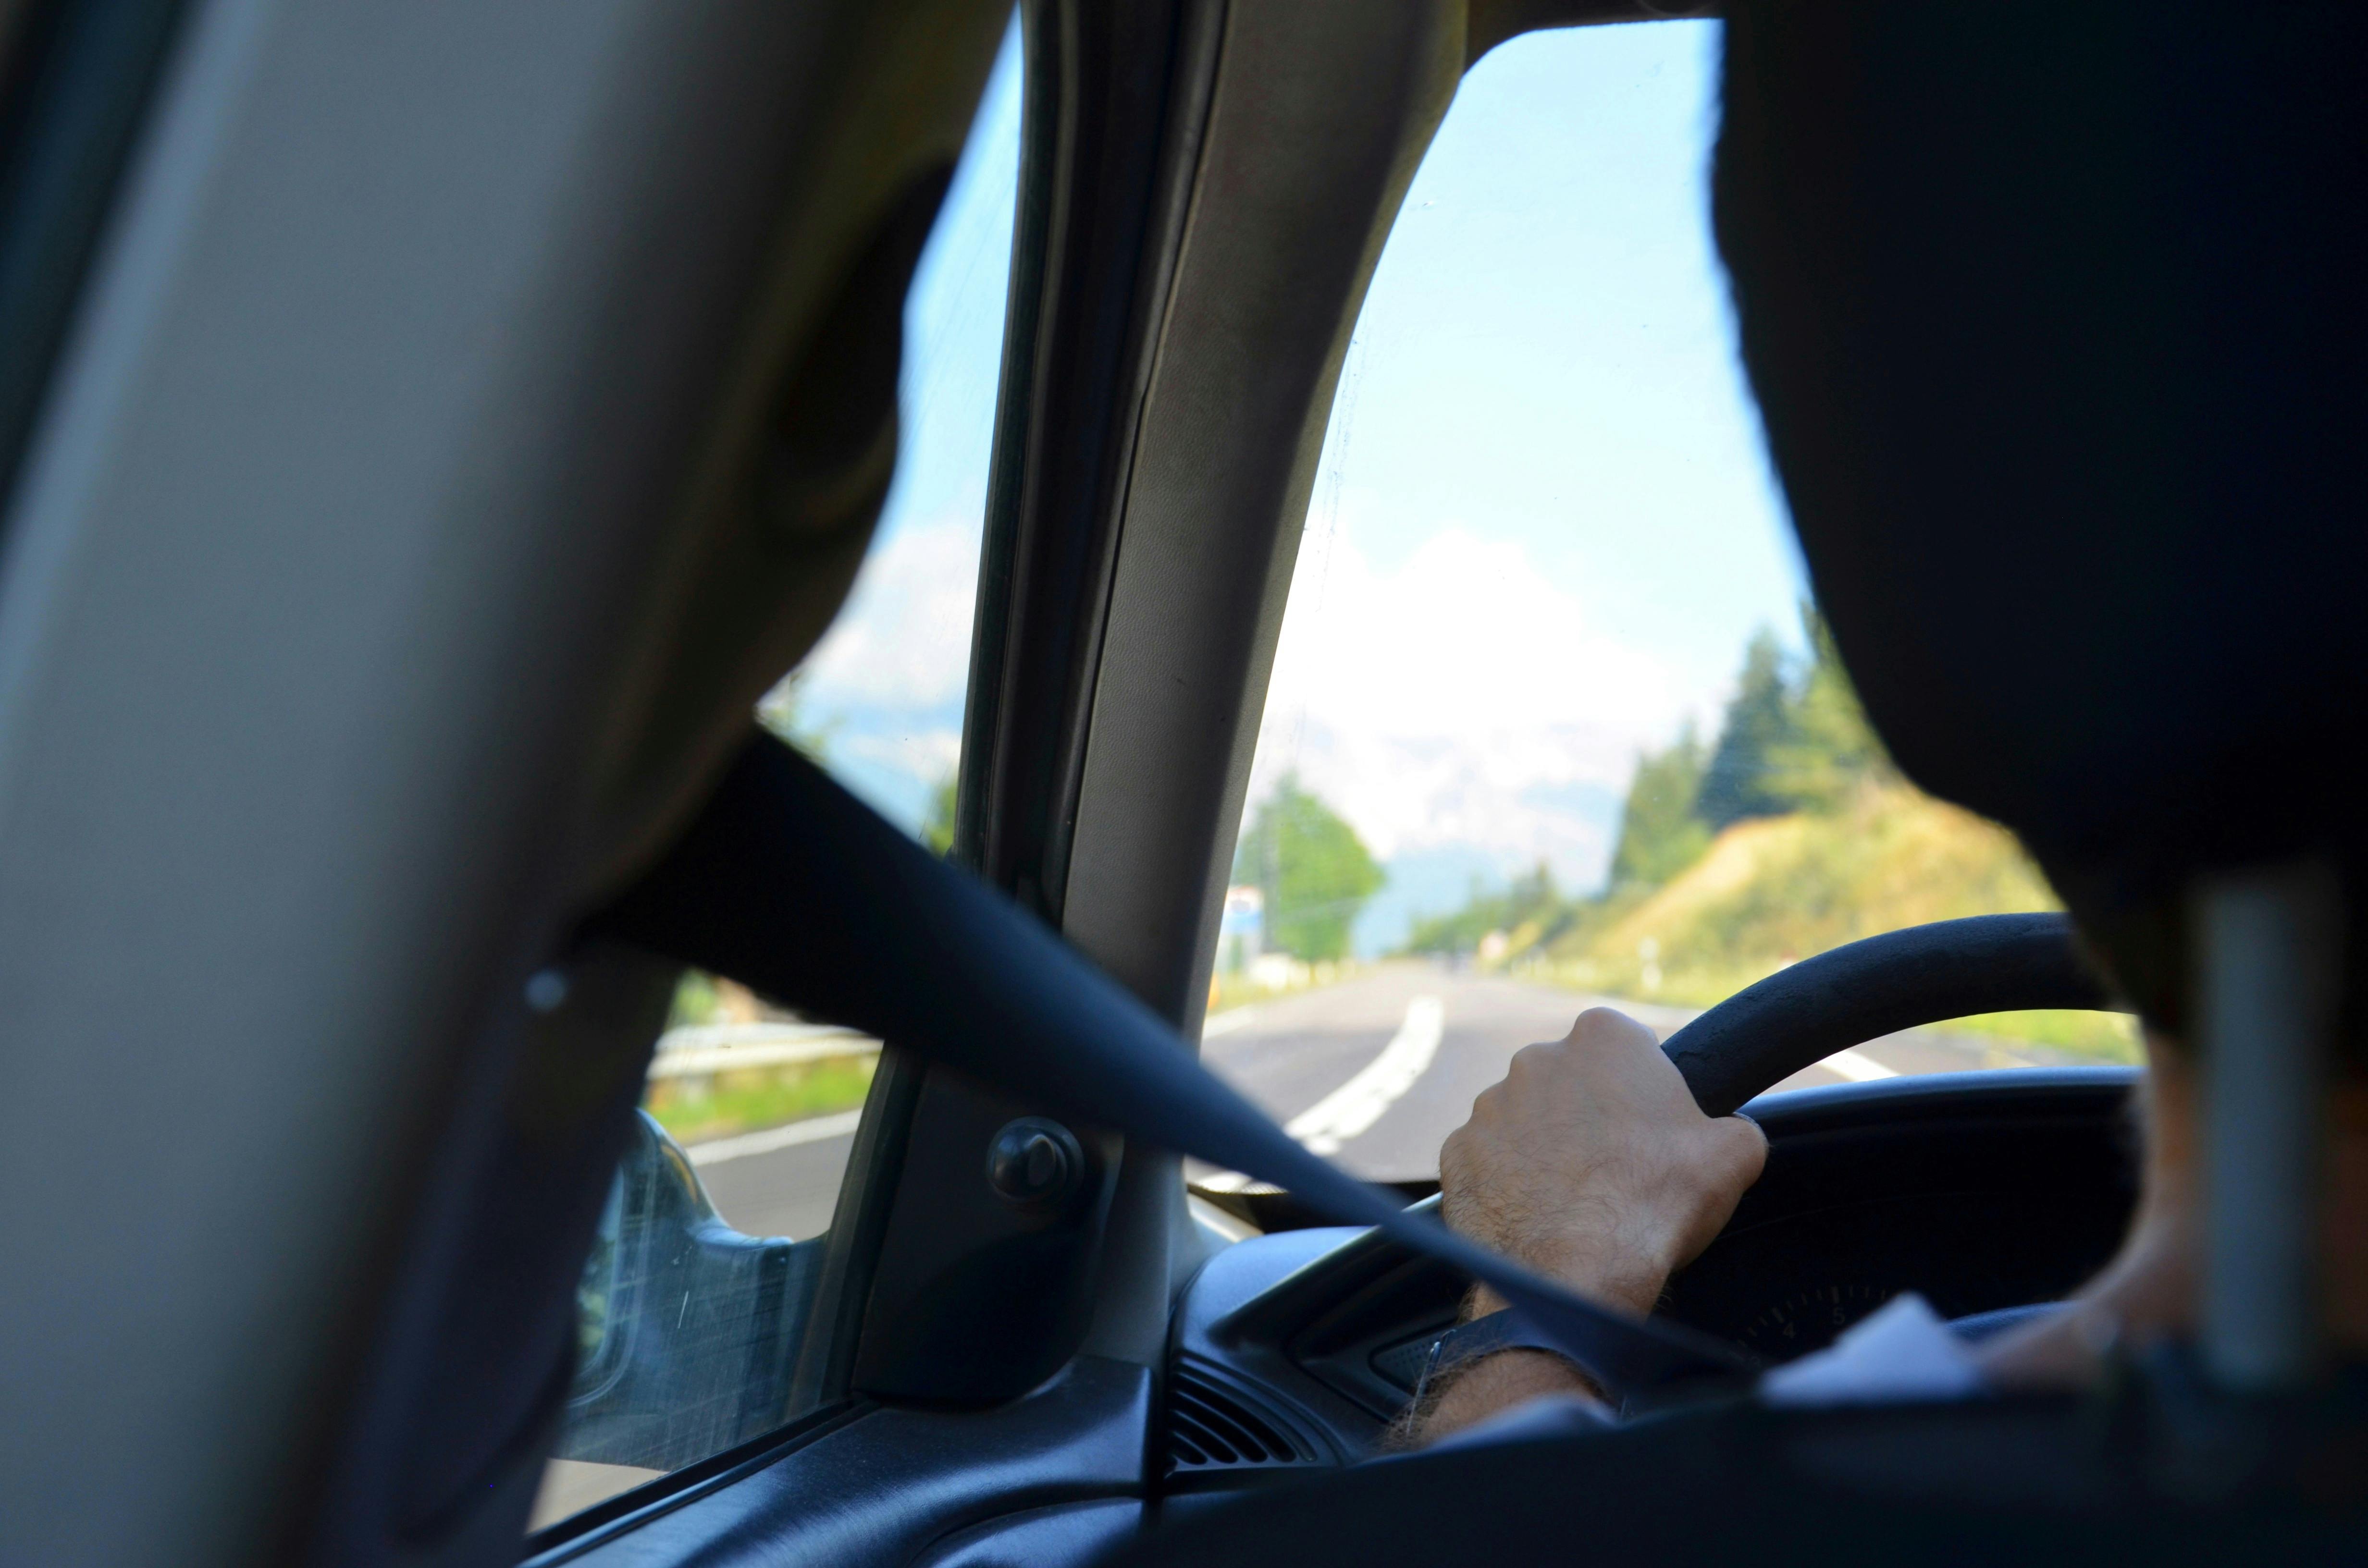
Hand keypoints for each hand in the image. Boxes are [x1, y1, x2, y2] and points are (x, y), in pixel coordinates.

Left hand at [1441, 1007, 1766, 1318]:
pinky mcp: (1456, 1152)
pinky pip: (1489, 1163)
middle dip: (1589, 1118)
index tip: (1649, 1132)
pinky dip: (1508, 1185)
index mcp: (1603, 1038)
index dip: (1642, 1092)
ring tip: (1574, 1202)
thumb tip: (1729, 1134)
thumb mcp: (1734, 1156)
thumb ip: (1734, 1127)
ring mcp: (1488, 1106)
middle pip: (1571, 1083)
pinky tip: (1537, 1218)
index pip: (1627, 1049)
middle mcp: (1535, 1059)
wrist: (1574, 1271)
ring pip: (1525, 1123)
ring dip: (1545, 1151)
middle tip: (1615, 1171)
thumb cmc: (1654, 1201)